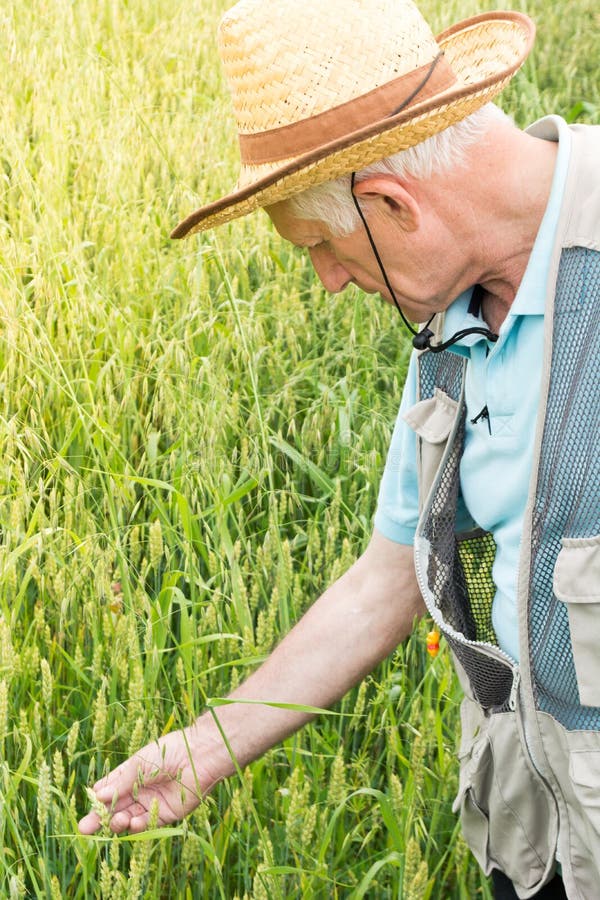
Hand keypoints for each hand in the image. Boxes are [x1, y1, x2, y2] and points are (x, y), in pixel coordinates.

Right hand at [78, 727, 219, 834]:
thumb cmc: (169, 751)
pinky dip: (138, 826)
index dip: (98, 798)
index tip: (89, 804)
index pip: (110, 789)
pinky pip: (148, 824)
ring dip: (119, 822)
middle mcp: (140, 790)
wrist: (199, 756)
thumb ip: (120, 781)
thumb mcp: (139, 763)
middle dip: (100, 818)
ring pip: (129, 818)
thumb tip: (97, 795)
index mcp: (132, 774)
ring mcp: (152, 803)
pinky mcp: (166, 814)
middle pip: (116, 808)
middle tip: (85, 829)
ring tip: (116, 821)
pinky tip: (132, 822)